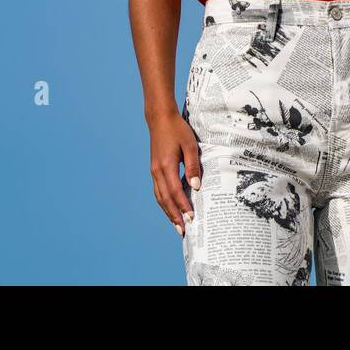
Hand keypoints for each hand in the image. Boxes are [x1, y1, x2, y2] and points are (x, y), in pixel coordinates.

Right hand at [148, 109, 202, 234]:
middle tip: (183, 230)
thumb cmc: (177, 129)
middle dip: (174, 215)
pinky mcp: (154, 169)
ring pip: (159, 197)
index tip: (191, 217)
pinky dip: (164, 202)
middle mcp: (157, 171)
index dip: (183, 206)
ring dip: (168, 212)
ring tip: (176, 225)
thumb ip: (193, 166)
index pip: (175, 192)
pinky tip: (170, 208)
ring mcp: (154, 171)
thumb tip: (196, 186)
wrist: (160, 118)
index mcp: (166, 166)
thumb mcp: (190, 145)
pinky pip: (158, 190)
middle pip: (165, 199)